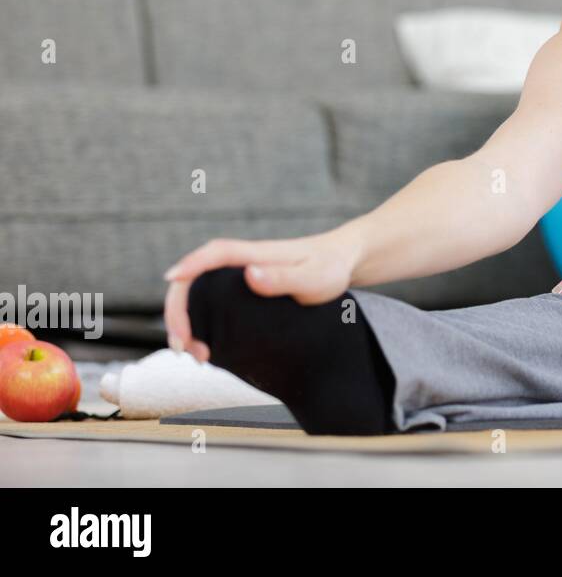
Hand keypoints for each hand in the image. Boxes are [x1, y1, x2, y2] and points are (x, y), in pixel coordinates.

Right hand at [161, 227, 363, 362]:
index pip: (211, 255)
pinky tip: (207, 347)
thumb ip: (284, 277)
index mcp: (252, 255)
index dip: (187, 267)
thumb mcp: (314, 276)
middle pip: (193, 280)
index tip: (171, 282)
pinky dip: (201, 325)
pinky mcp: (243, 291)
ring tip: (196, 355)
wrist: (343, 262)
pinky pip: (211, 304)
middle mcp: (239, 264)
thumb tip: (250, 274)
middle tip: (184, 347)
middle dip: (179, 312)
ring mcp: (239, 278)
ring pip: (198, 295)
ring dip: (187, 323)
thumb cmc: (329, 267)